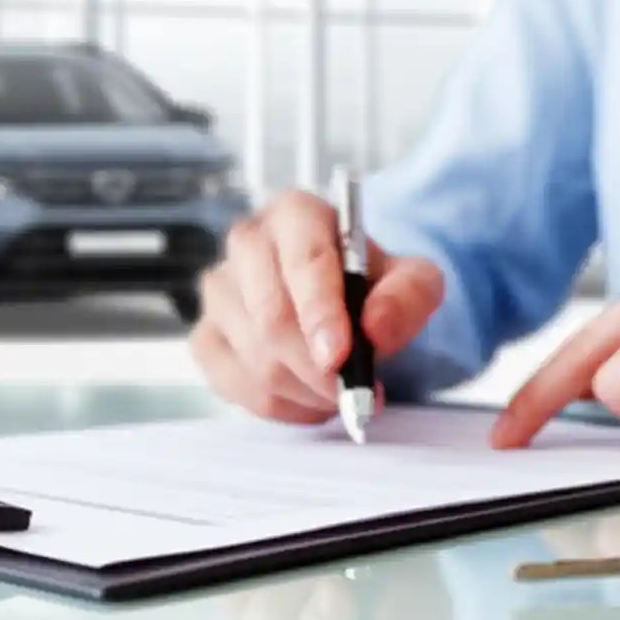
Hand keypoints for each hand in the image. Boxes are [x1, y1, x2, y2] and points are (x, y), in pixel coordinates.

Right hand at [191, 190, 443, 422]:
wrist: (346, 302)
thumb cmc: (372, 286)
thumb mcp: (413, 281)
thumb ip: (408, 297)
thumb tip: (376, 327)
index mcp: (297, 214)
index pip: (303, 259)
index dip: (320, 313)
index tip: (340, 357)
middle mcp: (248, 242)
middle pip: (271, 317)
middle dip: (315, 367)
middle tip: (351, 390)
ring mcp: (219, 290)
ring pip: (254, 357)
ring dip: (303, 390)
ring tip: (338, 392)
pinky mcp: (206, 335)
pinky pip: (232, 383)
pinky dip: (277, 405)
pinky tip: (307, 398)